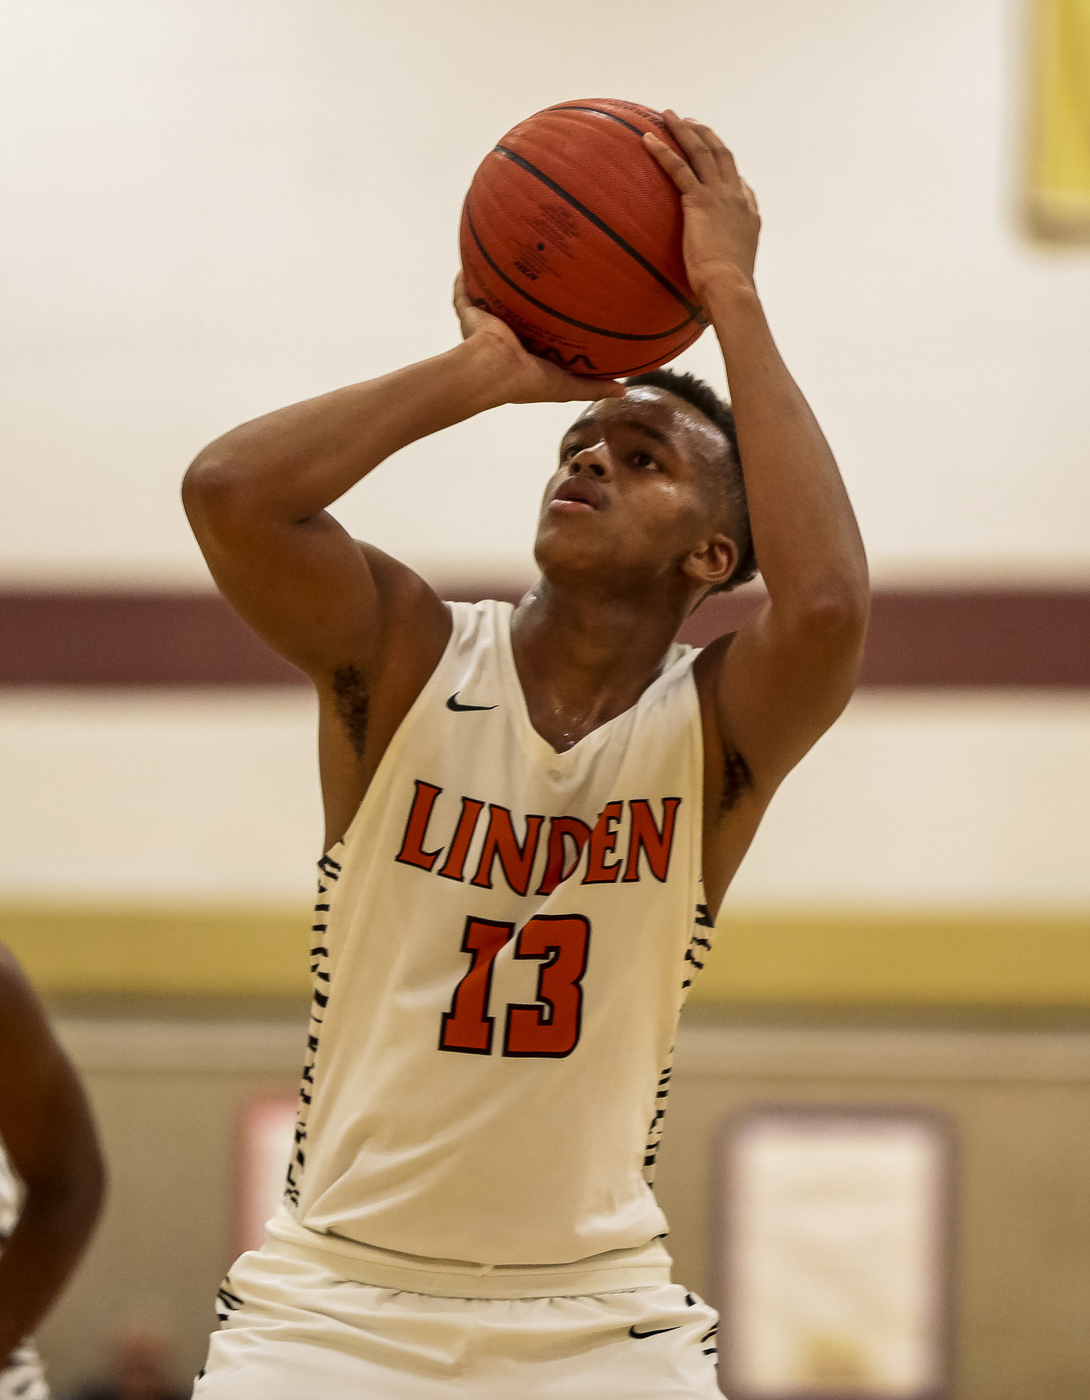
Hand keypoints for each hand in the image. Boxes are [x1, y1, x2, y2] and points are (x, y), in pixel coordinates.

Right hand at [452, 273, 623, 405]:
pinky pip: (464, 293)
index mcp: (527, 354)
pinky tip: (471, 263)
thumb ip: (593, 388)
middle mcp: (507, 338)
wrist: (494, 368)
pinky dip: (465, 280)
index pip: (542, 336)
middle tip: (544, 279)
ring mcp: (487, 325)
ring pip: (493, 300)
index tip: (568, 308)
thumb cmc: (528, 380)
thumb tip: (623, 392)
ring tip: (513, 262)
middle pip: (519, 314)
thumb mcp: (567, 387)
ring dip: (499, 286)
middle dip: (528, 300)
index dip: (553, 325)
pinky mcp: (471, 313)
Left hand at [643, 113, 759, 301]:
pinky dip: (663, 151)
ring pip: (702, 152)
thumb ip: (727, 265)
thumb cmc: (729, 289)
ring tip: (669, 115)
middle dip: (706, 135)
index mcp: (748, 215)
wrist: (730, 287)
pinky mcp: (700, 201)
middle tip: (690, 122)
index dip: (727, 169)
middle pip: (721, 155)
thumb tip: (717, 283)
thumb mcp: (734, 273)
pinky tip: (648, 139)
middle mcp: (737, 198)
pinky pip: (678, 168)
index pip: (740, 184)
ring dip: (685, 130)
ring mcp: (720, 196)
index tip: (716, 159)